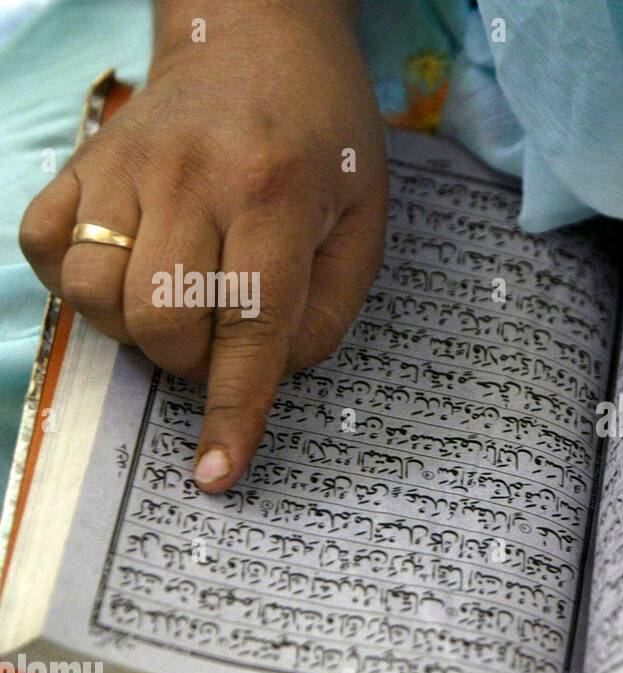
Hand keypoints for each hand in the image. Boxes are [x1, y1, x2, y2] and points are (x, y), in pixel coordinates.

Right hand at [19, 0, 386, 492]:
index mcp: (277, 195)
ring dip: (137, 331)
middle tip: (223, 336)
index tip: (218, 472)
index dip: (235, 409)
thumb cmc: (325, 139)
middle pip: (161, 322)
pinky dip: (81, 285)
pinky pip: (49, 250)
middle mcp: (192, 179)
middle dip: (193, 361)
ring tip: (180, 299)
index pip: (252, 325)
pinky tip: (131, 270)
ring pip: (96, 295)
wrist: (259, 39)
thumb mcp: (364, 220)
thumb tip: (274, 374)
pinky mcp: (83, 161)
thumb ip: (331, 308)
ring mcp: (126, 165)